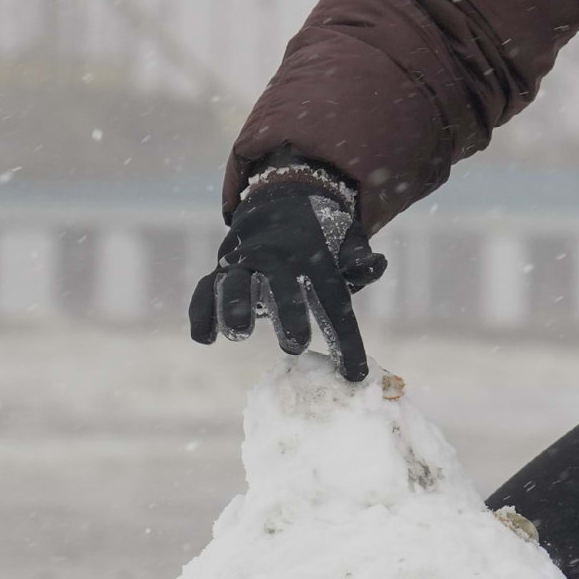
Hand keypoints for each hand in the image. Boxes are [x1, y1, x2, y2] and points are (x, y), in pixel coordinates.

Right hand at [189, 161, 388, 383]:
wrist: (279, 204)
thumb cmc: (320, 240)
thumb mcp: (346, 242)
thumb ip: (358, 260)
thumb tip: (378, 265)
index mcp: (313, 258)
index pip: (333, 300)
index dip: (345, 339)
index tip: (355, 374)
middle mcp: (276, 259)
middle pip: (281, 286)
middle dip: (287, 314)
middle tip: (296, 345)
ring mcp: (244, 264)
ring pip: (235, 282)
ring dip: (233, 306)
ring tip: (238, 332)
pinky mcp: (220, 271)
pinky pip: (205, 289)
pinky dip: (201, 311)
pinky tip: (203, 338)